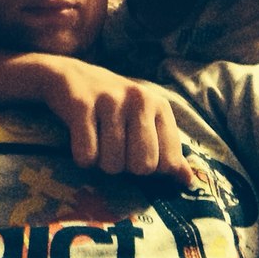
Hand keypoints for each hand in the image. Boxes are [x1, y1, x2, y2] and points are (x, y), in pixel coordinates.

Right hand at [37, 56, 193, 186]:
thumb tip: (188, 181)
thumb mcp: (145, 119)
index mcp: (159, 105)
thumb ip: (167, 149)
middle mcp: (139, 99)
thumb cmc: (113, 105)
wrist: (70, 76)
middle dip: (125, 166)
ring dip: (101, 162)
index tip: (135, 152)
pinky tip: (80, 137)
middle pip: (142, 167)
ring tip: (97, 139)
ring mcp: (111, 100)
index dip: (150, 168)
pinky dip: (82, 157)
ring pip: (112, 164)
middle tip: (113, 146)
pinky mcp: (82, 105)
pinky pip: (87, 155)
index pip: (168, 162)